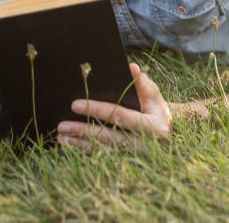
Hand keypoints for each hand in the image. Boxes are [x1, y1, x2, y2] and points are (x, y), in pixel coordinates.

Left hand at [56, 63, 170, 151]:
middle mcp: (143, 145)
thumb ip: (142, 83)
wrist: (167, 135)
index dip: (98, 109)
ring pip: (103, 150)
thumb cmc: (156, 110)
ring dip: (80, 143)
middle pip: (109, 137)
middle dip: (84, 131)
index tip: (76, 104)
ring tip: (61, 136)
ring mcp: (133, 157)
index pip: (120, 116)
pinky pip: (102, 157)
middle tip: (62, 125)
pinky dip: (85, 150)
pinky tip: (70, 145)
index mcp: (153, 126)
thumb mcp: (154, 95)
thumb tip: (131, 67)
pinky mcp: (124, 161)